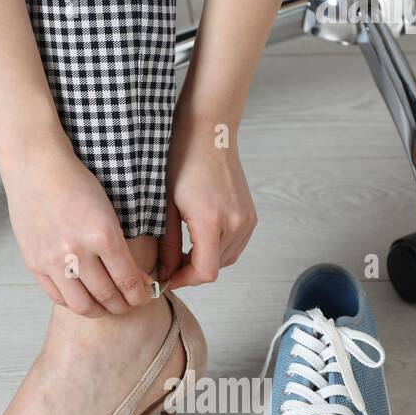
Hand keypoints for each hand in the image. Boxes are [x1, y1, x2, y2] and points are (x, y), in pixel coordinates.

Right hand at [4, 139, 154, 315]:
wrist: (36, 168)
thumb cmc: (76, 184)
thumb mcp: (108, 211)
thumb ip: (120, 248)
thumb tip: (136, 281)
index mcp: (103, 236)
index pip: (129, 282)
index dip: (141, 296)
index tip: (144, 296)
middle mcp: (78, 252)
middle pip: (108, 298)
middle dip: (124, 305)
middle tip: (128, 303)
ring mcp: (53, 260)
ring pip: (83, 305)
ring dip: (99, 310)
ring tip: (105, 305)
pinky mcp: (35, 263)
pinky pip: (58, 297)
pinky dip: (74, 301)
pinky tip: (81, 294)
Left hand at [157, 108, 257, 289]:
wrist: (210, 134)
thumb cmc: (183, 161)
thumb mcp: (167, 205)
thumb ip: (167, 244)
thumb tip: (165, 272)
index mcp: (211, 220)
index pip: (205, 271)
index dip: (184, 280)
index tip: (167, 278)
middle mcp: (236, 223)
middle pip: (215, 268)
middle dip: (191, 272)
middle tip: (168, 265)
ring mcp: (247, 220)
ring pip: (226, 259)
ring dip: (204, 261)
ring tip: (181, 252)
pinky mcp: (251, 216)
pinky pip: (235, 245)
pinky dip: (217, 249)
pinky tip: (198, 240)